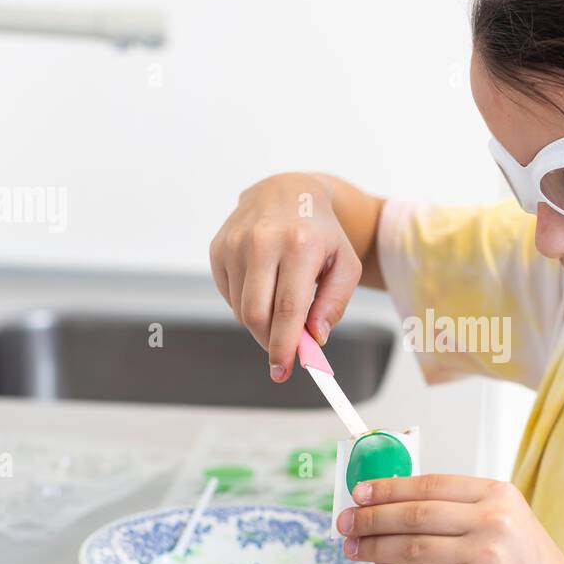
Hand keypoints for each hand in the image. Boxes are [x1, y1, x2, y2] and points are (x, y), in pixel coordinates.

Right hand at [209, 173, 361, 380]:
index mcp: (299, 245)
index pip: (288, 308)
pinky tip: (263, 285)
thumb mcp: (345, 264)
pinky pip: (230, 296)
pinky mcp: (218, 249)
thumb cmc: (322, 235)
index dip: (284, 345)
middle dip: (269, 342)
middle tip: (282, 354)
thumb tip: (315, 337)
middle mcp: (263, 241)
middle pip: (257, 315)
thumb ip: (335, 303)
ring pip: (241, 309)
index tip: (282, 371)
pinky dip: (247, 303)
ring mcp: (235, 244)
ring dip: (261, 322)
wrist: (287, 193)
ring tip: (280, 305)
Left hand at [338, 474, 563, 563]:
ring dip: (375, 545)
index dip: (390, 487)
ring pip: (412, 545)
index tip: (362, 491)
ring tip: (353, 545)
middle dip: (373, 516)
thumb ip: (463, 510)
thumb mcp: (508, 522)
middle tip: (346, 519)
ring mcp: (484, 555)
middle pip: (416, 513)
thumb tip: (399, 503)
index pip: (432, 484)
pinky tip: (380, 563)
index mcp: (499, 495)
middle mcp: (493, 520)